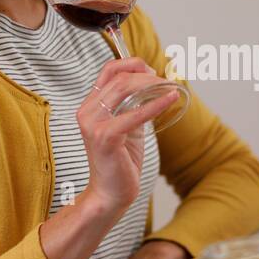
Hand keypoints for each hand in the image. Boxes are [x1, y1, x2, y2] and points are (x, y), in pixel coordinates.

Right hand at [77, 58, 179, 211]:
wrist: (110, 193)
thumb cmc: (120, 161)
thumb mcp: (127, 125)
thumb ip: (133, 105)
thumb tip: (154, 85)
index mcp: (90, 106)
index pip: (108, 70)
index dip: (132, 64)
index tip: (152, 70)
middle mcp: (87, 112)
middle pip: (119, 77)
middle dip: (147, 75)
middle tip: (167, 81)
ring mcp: (93, 124)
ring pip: (125, 88)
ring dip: (152, 85)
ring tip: (170, 88)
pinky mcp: (105, 137)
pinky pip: (135, 113)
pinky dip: (156, 103)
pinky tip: (171, 99)